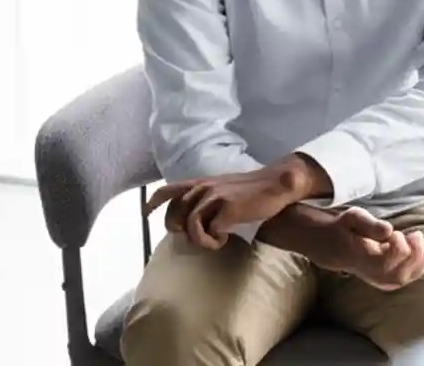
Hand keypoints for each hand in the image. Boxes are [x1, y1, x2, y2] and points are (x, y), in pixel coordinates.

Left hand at [146, 155, 330, 248]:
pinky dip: (212, 241)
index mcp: (202, 182)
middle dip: (179, 229)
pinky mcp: (227, 210)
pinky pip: (208, 232)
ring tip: (214, 240)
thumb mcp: (226, 188)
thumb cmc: (254, 190)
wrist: (278, 185)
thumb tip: (193, 216)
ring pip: (191, 224)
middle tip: (194, 236)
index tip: (145, 213)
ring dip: (199, 239)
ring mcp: (215, 198)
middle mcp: (204, 188)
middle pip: (176, 213)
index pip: (169, 189)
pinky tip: (224, 240)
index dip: (154, 202)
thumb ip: (209, 197)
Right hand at [291, 207, 423, 290]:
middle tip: (415, 234)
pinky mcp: (385, 278)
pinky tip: (419, 248)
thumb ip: (370, 224)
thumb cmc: (344, 228)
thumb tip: (389, 230)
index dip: (398, 248)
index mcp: (361, 258)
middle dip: (414, 255)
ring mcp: (378, 278)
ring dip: (418, 259)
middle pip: (399, 276)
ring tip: (418, 239)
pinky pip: (406, 277)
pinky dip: (418, 264)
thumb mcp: (352, 217)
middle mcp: (371, 273)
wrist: (332, 245)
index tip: (397, 233)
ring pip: (404, 278)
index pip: (386, 263)